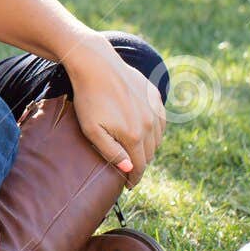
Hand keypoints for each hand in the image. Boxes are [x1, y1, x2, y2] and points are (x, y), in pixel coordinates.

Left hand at [64, 38, 164, 185]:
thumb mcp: (92, 130)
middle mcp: (150, 124)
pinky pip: (160, 119)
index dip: (134, 179)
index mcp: (134, 135)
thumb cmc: (89, 98)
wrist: (95, 64)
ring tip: (136, 152)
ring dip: (149, 148)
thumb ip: (111, 152)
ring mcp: (154, 108)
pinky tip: (145, 131)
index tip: (128, 186)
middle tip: (130, 170)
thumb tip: (130, 169)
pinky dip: (155, 130)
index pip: (139, 166)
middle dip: (141, 164)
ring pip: (158, 138)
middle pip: (150, 154)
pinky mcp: (155, 95)